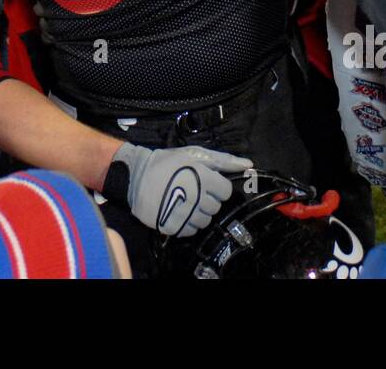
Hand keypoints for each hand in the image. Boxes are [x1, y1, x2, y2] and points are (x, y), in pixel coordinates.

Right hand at [107, 142, 251, 236]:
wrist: (136, 176)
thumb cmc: (167, 162)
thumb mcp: (194, 154)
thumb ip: (223, 160)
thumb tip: (248, 164)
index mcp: (203, 178)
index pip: (226, 192)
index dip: (217, 186)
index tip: (206, 183)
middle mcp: (196, 198)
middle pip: (216, 207)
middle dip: (208, 199)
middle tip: (193, 190)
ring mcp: (185, 214)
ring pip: (205, 221)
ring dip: (198, 213)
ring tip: (185, 201)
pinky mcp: (173, 226)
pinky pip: (191, 231)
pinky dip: (187, 223)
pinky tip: (178, 211)